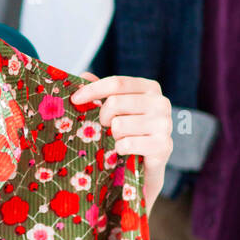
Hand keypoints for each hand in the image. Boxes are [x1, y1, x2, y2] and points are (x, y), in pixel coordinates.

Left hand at [69, 74, 172, 212]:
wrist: (147, 165)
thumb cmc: (129, 131)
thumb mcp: (116, 109)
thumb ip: (102, 91)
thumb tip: (83, 75)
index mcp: (150, 88)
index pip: (117, 82)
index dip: (92, 90)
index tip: (75, 99)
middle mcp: (161, 102)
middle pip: (115, 102)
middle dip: (103, 117)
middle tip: (106, 126)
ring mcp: (165, 124)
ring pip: (119, 125)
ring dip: (114, 135)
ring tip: (121, 138)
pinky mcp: (163, 145)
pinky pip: (126, 144)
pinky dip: (120, 148)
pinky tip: (126, 150)